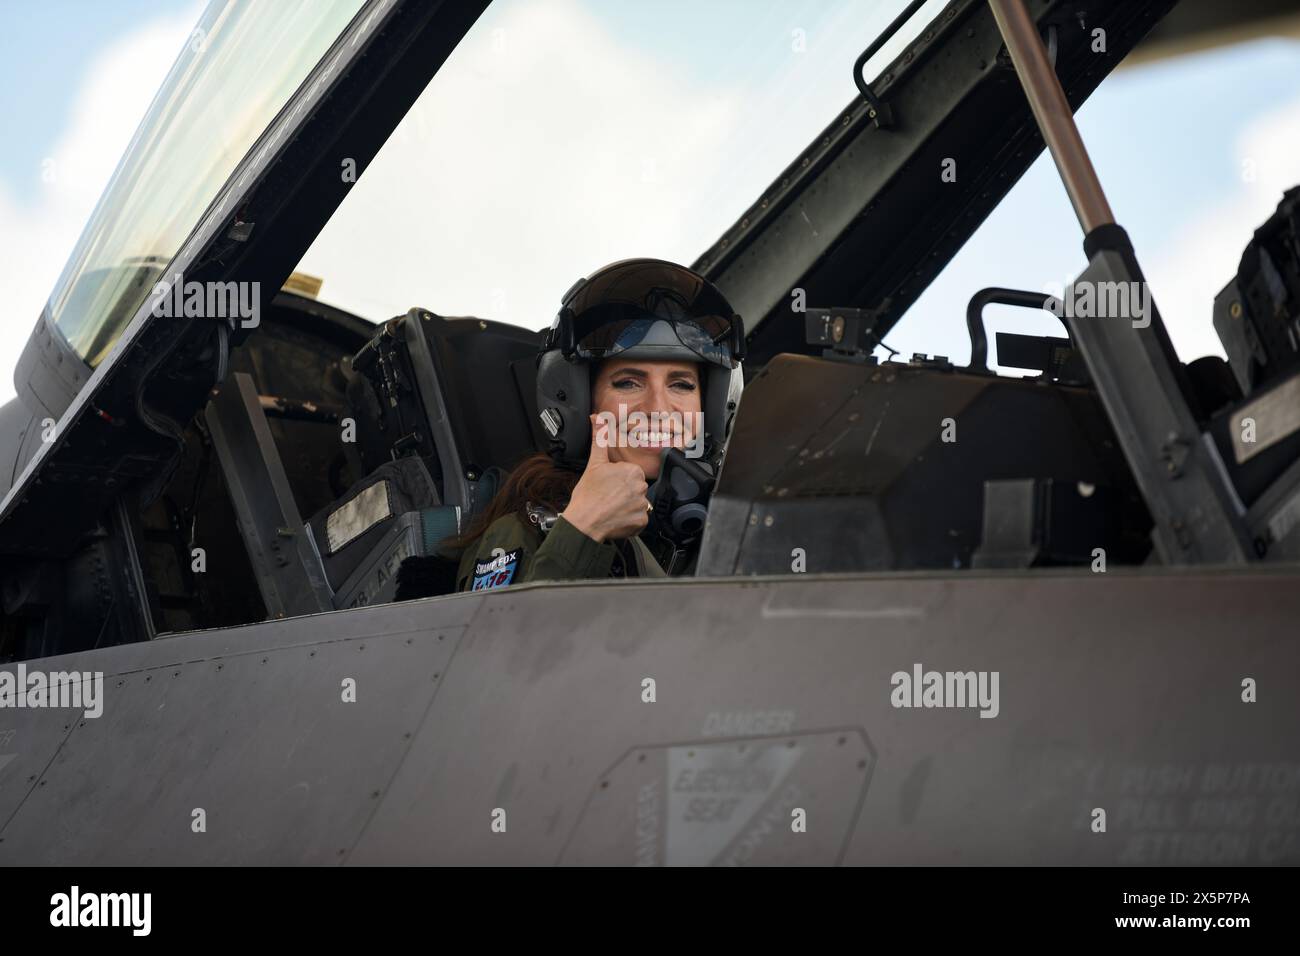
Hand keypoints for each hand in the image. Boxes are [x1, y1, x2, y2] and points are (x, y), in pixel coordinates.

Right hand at [560, 416, 650, 542]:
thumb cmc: (587, 494)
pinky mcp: (641, 522)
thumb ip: (600, 439)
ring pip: (637, 503)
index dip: (618, 480)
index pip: (630, 474)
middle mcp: (641, 487)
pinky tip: (617, 518)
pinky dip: (630, 520)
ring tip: (611, 508)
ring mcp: (642, 506)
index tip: (607, 486)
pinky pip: (639, 519)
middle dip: (624, 492)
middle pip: (635, 488)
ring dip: (627, 507)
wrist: (584, 521)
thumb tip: (597, 418)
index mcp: (633, 471)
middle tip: (608, 496)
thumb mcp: (594, 463)